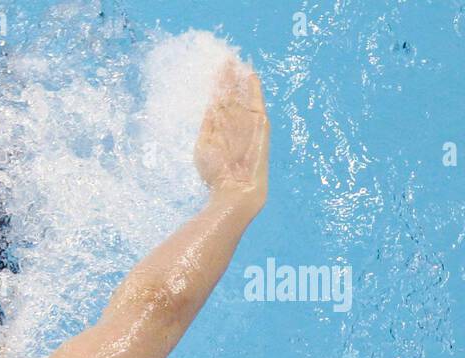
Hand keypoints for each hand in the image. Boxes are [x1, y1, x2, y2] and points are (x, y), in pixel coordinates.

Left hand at [195, 61, 269, 209]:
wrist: (234, 189)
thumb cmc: (215, 174)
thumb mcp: (204, 144)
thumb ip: (207, 124)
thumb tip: (208, 103)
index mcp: (219, 128)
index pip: (217, 102)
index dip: (215, 87)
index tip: (210, 71)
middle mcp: (234, 123)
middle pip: (230, 95)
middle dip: (226, 78)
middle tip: (222, 60)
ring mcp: (247, 123)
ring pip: (242, 95)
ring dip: (237, 79)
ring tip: (232, 61)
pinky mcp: (260, 125)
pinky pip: (257, 102)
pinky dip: (253, 88)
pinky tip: (249, 74)